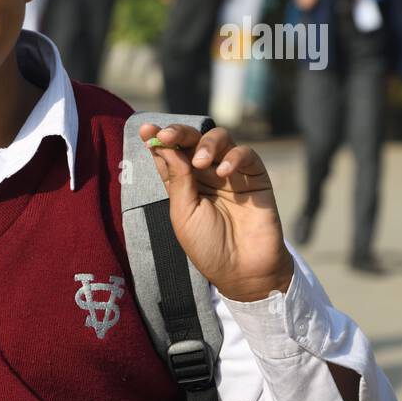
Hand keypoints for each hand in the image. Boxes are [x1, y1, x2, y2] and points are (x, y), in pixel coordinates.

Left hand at [139, 122, 293, 302]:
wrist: (241, 270)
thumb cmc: (208, 245)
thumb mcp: (183, 213)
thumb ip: (177, 180)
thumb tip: (164, 147)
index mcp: (184, 183)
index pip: (170, 154)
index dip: (159, 140)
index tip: (146, 130)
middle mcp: (206, 174)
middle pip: (193, 140)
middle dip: (179, 133)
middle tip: (167, 136)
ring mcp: (231, 173)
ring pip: (221, 139)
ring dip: (206, 143)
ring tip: (199, 162)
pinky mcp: (255, 177)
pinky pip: (246, 155)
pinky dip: (234, 157)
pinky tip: (223, 172)